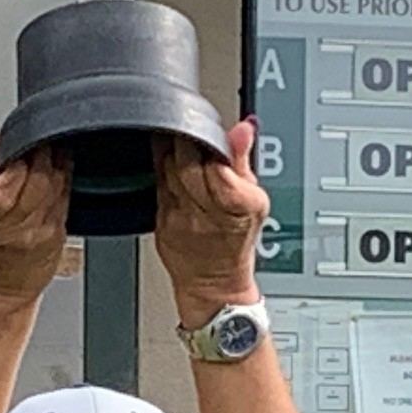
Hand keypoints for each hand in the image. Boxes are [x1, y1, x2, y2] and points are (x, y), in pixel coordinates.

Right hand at [0, 130, 70, 311]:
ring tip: (48, 152)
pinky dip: (64, 180)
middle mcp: (12, 224)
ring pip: (57, 184)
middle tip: (37, 141)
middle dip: (41, 152)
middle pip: (38, 177)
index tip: (17, 145)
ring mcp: (38, 230)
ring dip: (56, 162)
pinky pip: (67, 197)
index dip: (18, 156)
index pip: (9, 176)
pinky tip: (58, 172)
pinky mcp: (58, 234)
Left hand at [153, 119, 267, 323]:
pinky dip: (162, 172)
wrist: (215, 284)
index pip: (217, 163)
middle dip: (187, 141)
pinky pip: (157, 186)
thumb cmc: (237, 241)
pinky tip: (170, 169)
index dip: (210, 141)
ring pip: (167, 170)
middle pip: (186, 163)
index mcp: (238, 204)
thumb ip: (243, 160)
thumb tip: (243, 128)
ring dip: (172, 153)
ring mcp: (180, 219)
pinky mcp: (160, 223)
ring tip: (182, 147)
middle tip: (191, 131)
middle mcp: (206, 213)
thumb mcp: (254, 199)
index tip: (210, 131)